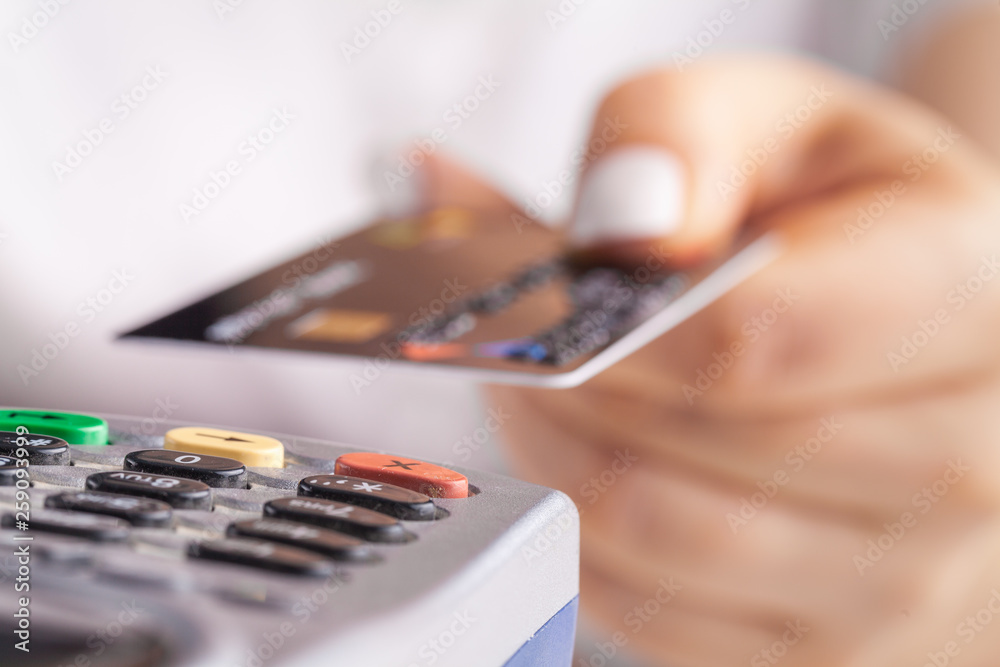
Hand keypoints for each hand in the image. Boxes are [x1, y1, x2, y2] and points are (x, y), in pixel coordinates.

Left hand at [416, 55, 999, 665]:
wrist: (911, 350)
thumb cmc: (836, 228)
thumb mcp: (766, 121)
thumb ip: (675, 136)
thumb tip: (608, 225)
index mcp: (974, 297)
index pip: (756, 338)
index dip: (620, 323)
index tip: (559, 298)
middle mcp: (966, 461)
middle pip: (692, 447)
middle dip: (571, 385)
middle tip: (528, 338)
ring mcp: (902, 578)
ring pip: (654, 537)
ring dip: (561, 456)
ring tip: (551, 393)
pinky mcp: (821, 648)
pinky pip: (647, 611)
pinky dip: (585, 533)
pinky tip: (595, 461)